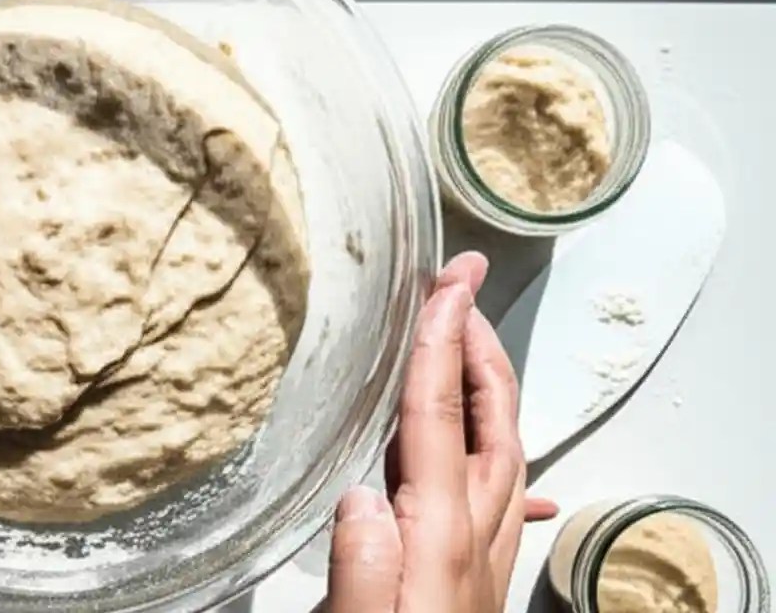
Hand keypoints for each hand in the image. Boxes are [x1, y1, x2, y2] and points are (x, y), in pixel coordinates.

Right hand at [325, 252, 557, 612]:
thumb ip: (361, 575)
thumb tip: (363, 497)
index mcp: (438, 543)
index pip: (441, 423)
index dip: (442, 347)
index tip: (447, 287)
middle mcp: (471, 540)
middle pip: (491, 422)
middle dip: (479, 347)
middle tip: (461, 289)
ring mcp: (476, 556)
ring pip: (501, 448)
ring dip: (486, 384)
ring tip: (460, 342)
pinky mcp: (466, 571)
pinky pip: (495, 486)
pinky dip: (487, 440)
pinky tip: (481, 446)